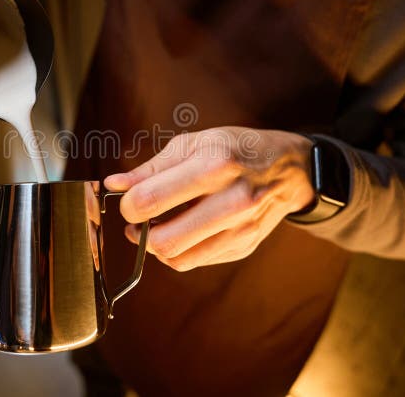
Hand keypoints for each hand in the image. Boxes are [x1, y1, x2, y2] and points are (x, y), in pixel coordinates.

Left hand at [105, 128, 314, 271]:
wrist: (289, 169)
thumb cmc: (235, 149)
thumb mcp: (193, 143)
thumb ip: (151, 168)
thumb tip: (114, 185)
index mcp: (214, 165)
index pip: (150, 199)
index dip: (128, 204)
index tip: (128, 200)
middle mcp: (231, 200)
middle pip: (165, 240)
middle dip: (140, 233)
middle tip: (138, 219)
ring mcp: (241, 228)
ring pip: (179, 258)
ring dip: (157, 246)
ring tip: (157, 226)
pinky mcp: (245, 246)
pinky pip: (197, 261)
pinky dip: (180, 250)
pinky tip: (183, 230)